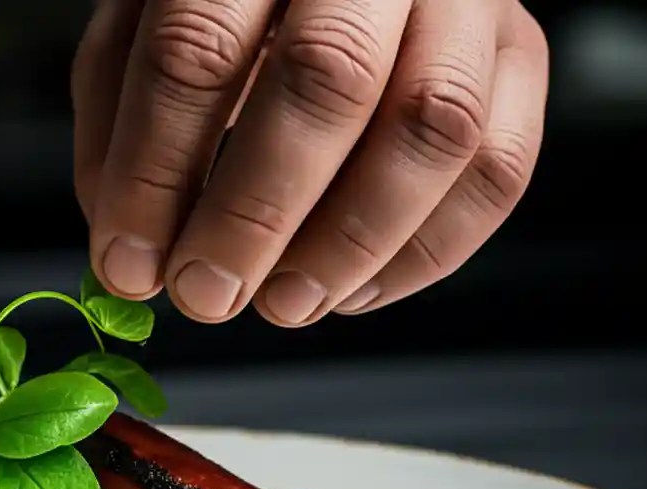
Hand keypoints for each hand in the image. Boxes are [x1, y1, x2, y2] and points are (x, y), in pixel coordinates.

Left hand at [72, 0, 547, 324]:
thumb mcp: (149, 22)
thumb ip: (125, 117)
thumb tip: (130, 250)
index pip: (198, 47)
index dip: (155, 171)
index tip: (129, 262)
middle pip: (330, 78)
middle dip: (255, 213)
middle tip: (206, 292)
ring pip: (436, 126)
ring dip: (350, 243)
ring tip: (282, 303)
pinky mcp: (521, 52)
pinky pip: (500, 168)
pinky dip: (425, 253)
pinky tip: (353, 288)